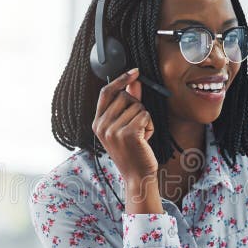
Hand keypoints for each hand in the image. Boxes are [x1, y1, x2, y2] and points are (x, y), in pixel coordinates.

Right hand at [91, 68, 158, 197]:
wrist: (137, 176)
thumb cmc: (132, 151)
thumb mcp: (124, 126)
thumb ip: (128, 102)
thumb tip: (134, 82)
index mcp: (97, 123)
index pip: (106, 92)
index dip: (120, 79)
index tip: (134, 72)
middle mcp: (102, 126)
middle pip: (125, 97)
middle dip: (137, 107)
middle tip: (136, 126)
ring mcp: (113, 130)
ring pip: (138, 106)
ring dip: (145, 119)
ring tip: (140, 136)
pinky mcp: (128, 134)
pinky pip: (145, 115)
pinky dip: (149, 125)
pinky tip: (145, 139)